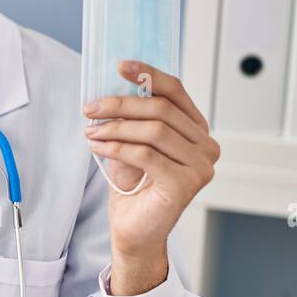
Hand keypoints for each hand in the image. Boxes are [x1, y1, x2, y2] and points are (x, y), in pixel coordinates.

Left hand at [82, 60, 218, 279]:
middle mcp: (206, 146)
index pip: (176, 91)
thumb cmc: (134, 186)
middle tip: (90, 108)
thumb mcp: (132, 141)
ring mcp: (200, 166)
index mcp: (197, 130)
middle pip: (161, 109)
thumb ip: (134, 116)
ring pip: (154, 130)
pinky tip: (98, 147)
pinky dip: (117, 147)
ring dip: (115, 127)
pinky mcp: (185, 184)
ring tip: (91, 131)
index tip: (120, 66)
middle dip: (120, 105)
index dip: (148, 74)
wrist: (134, 230)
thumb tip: (115, 84)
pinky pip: (146, 154)